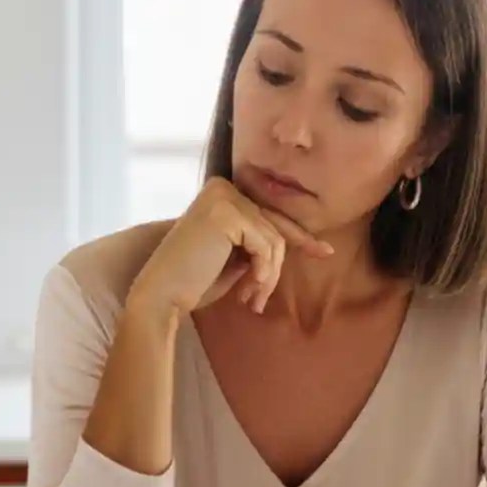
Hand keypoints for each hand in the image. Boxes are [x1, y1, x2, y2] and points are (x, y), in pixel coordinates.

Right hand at [129, 176, 333, 318]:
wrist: (162, 295)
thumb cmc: (194, 281)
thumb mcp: (235, 256)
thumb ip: (259, 243)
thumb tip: (299, 240)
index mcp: (222, 192)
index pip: (269, 214)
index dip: (299, 236)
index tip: (324, 252)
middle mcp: (223, 187)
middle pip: (275, 226)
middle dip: (275, 266)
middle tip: (262, 298)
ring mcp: (224, 197)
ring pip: (275, 239)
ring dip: (267, 276)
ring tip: (251, 299)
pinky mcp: (227, 214)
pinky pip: (266, 245)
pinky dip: (263, 272)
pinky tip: (247, 290)